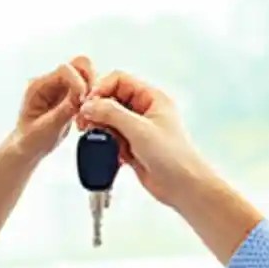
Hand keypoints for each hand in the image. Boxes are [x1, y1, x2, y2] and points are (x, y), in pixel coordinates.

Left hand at [10, 56, 95, 160]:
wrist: (28, 149)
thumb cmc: (30, 140)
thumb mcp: (47, 128)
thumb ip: (64, 110)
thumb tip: (81, 95)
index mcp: (38, 85)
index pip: (65, 69)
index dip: (78, 82)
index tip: (82, 101)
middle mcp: (51, 82)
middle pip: (79, 64)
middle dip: (90, 81)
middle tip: (92, 103)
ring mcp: (62, 87)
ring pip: (87, 75)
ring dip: (93, 92)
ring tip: (88, 112)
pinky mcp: (71, 96)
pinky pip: (89, 90)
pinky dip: (93, 100)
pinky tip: (86, 117)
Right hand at [79, 71, 212, 208]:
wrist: (183, 187)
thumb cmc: (173, 156)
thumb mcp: (140, 130)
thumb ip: (112, 113)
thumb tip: (89, 105)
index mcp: (152, 98)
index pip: (120, 80)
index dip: (101, 88)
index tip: (88, 103)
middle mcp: (144, 110)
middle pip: (111, 99)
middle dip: (96, 110)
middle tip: (85, 123)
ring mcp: (137, 129)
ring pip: (109, 120)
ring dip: (99, 128)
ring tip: (94, 138)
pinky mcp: (132, 146)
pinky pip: (111, 138)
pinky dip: (105, 144)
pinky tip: (106, 153)